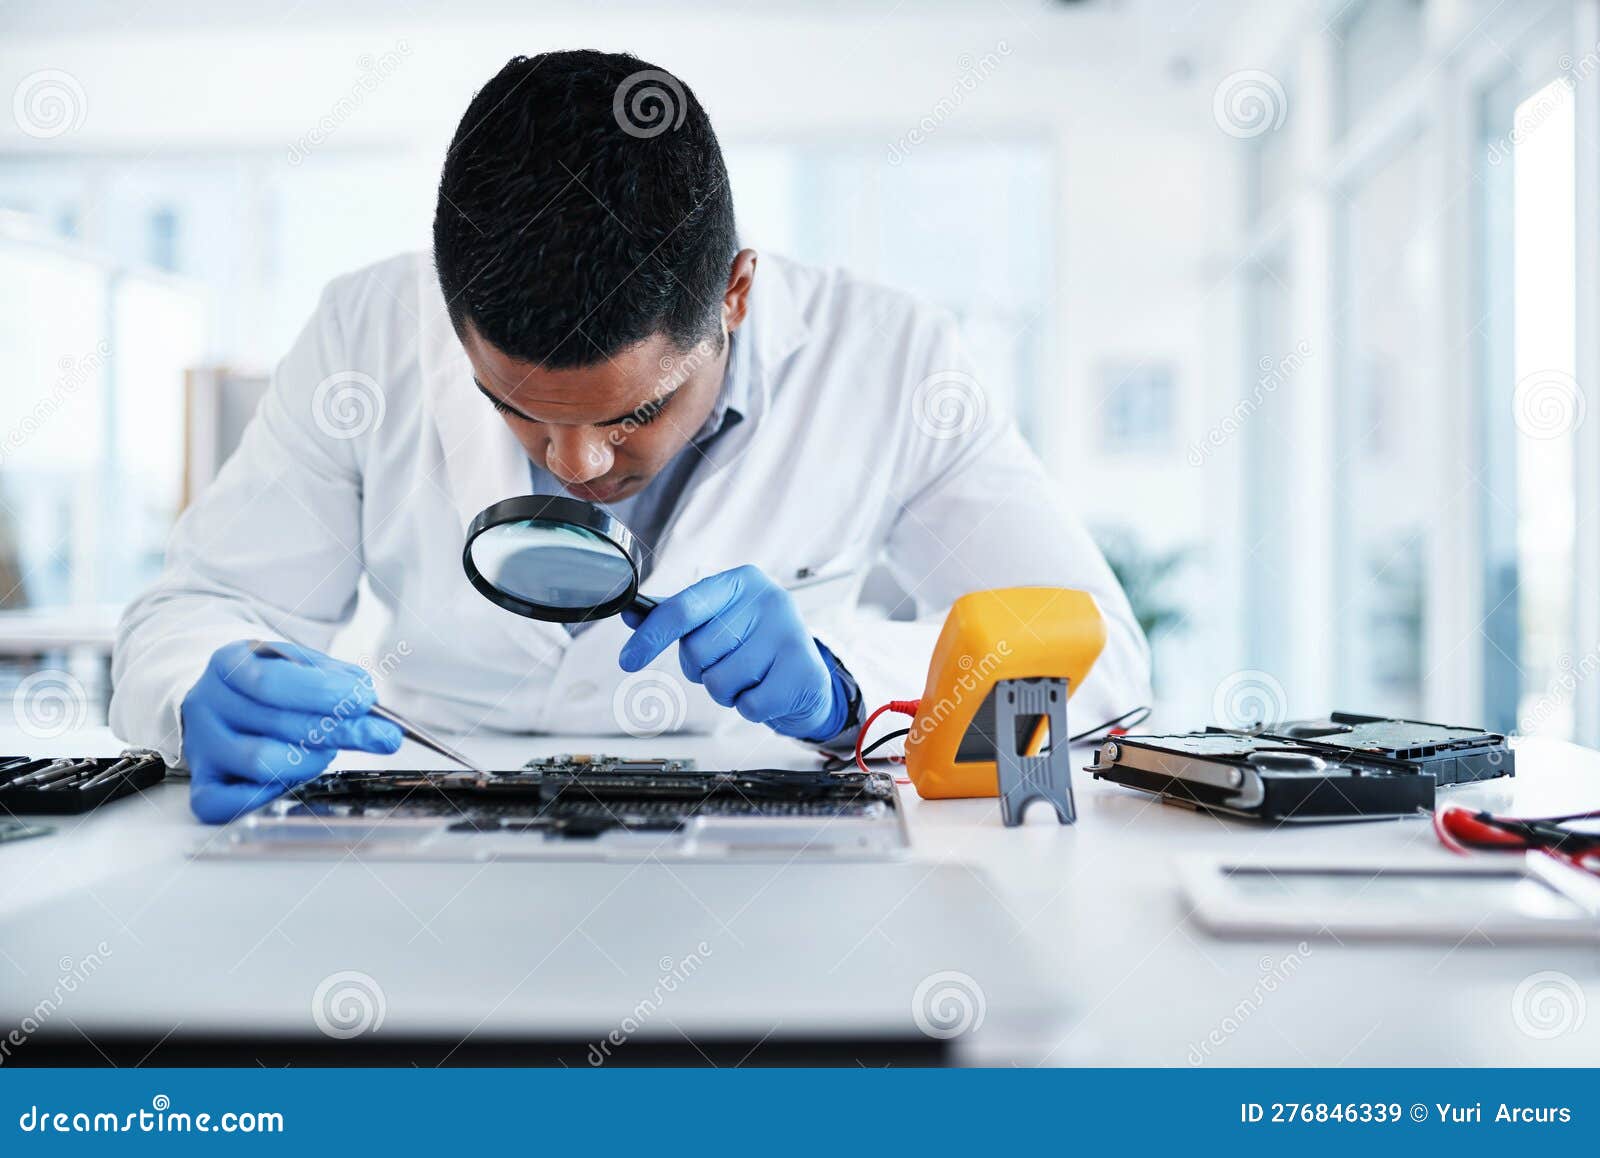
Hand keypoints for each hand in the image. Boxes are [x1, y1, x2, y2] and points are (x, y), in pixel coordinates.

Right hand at [181, 640, 401, 823]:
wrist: (228, 703)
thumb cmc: (272, 685)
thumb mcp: (301, 665)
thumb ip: (334, 678)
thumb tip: (366, 698)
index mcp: (229, 663)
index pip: (272, 682)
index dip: (323, 693)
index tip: (365, 700)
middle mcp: (207, 703)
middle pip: (275, 724)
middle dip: (338, 731)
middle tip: (379, 736)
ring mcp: (202, 746)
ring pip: (259, 762)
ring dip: (309, 761)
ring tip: (328, 752)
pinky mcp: (202, 785)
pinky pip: (222, 803)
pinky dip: (265, 797)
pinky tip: (296, 782)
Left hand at [618, 565, 848, 741]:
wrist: (806, 676)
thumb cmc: (753, 644)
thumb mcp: (716, 620)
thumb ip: (674, 616)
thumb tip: (629, 614)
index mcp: (741, 581)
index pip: (683, 608)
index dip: (651, 635)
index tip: (628, 660)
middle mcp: (769, 599)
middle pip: (698, 651)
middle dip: (702, 669)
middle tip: (728, 662)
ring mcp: (789, 634)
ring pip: (720, 682)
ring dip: (727, 691)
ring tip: (750, 678)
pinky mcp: (803, 671)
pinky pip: (748, 705)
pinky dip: (750, 707)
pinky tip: (767, 691)